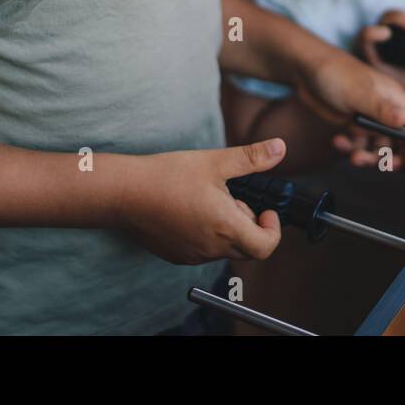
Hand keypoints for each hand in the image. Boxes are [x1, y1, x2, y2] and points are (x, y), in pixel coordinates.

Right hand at [118, 139, 285, 263]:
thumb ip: (252, 158)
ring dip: (228, 228)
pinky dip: (208, 234)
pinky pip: (204, 250)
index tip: (266, 210)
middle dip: (249, 223)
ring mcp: (192, 255)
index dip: (272, 229)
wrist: (124, 193)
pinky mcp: (176, 256)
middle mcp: (211, 248)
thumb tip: (281, 148)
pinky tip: (190, 210)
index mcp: (225, 227)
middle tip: (231, 197)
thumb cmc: (167, 175)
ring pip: (225, 248)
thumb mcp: (215, 161)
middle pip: (247, 248)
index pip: (266, 246)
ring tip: (207, 199)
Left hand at [291, 38, 404, 169]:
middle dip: (393, 158)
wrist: (306, 69)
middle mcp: (387, 111)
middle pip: (402, 143)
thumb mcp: (359, 92)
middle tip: (381, 165)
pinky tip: (338, 141)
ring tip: (353, 157)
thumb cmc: (335, 73)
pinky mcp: (354, 125)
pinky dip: (350, 149)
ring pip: (379, 149)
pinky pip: (359, 146)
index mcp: (396, 100)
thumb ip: (382, 108)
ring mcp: (371, 120)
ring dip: (369, 158)